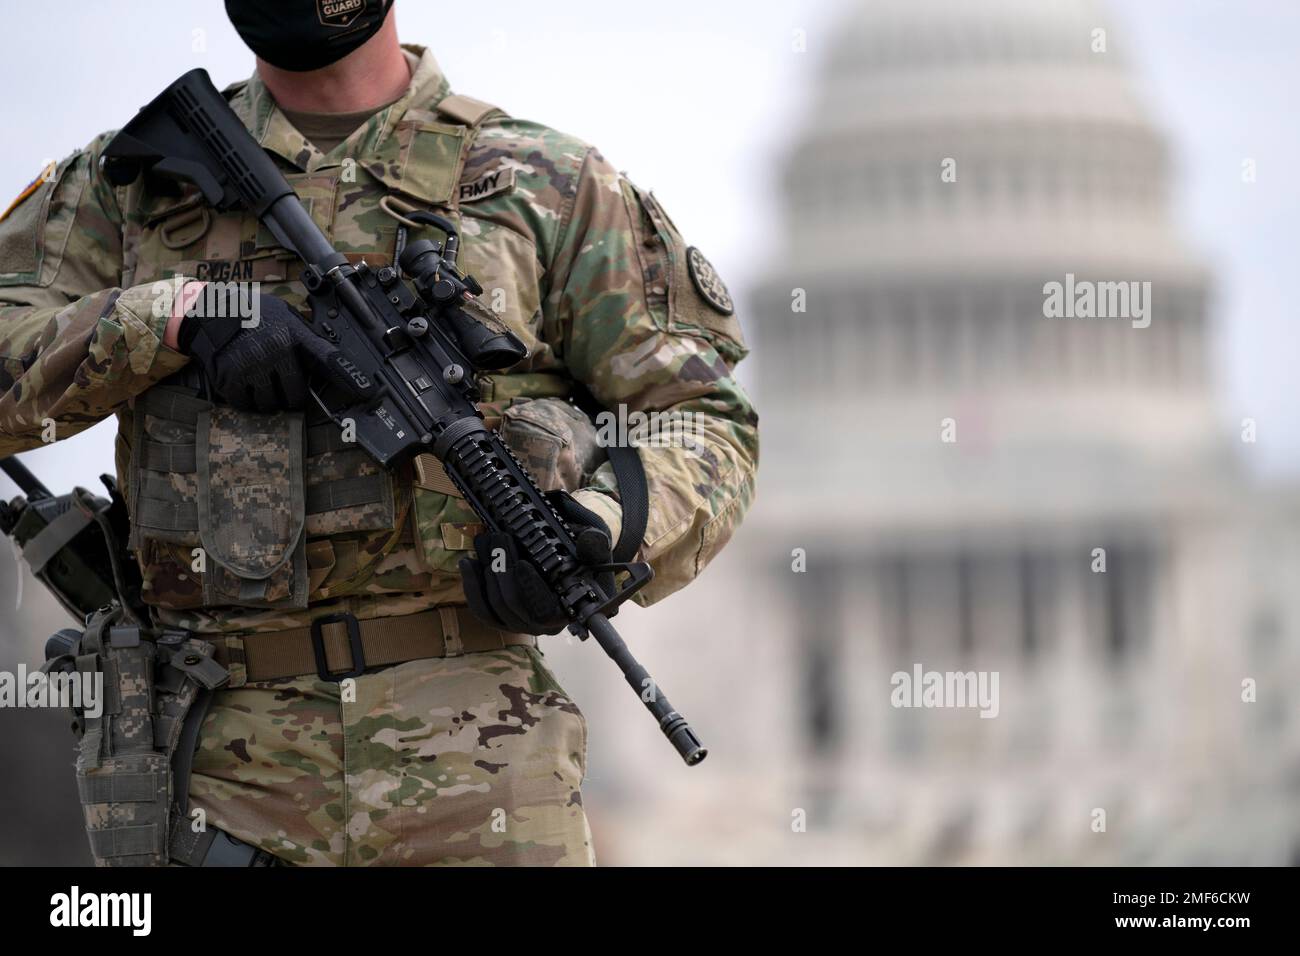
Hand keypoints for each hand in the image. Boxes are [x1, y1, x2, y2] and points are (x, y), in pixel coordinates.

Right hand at [177, 284, 364, 412]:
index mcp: (293, 335)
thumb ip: (304, 338)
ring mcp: (253, 366)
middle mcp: (276, 351)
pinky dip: (246, 400)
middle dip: (290, 396)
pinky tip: (242, 382)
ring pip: (272, 405)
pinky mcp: (231, 379)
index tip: (369, 393)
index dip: (350, 379)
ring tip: (258, 379)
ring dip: (267, 400)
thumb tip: (330, 361)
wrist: (209, 313)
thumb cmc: (253, 316)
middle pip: (296, 396)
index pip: (328, 360)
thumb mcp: (284, 317)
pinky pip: (247, 406)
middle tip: (279, 383)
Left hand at [459, 490, 615, 635]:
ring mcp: (520, 624)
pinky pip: (481, 610)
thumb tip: (590, 541)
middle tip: (498, 537)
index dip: (530, 588)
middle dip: (501, 568)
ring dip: (484, 572)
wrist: (565, 565)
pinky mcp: (501, 620)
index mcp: (567, 612)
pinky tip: (468, 562)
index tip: (521, 562)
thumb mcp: (592, 550)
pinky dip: (471, 586)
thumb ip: (593, 546)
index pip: (544, 610)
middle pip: (513, 604)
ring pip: (493, 607)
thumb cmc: (580, 559)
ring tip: (484, 541)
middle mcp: (543, 626)